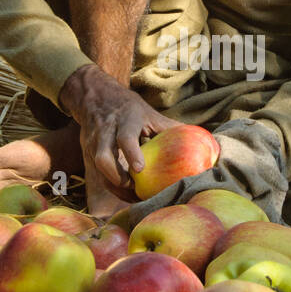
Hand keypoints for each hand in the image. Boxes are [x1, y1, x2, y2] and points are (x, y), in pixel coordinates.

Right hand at [58, 64, 178, 192]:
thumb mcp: (150, 114)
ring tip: (134, 194)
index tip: (140, 169)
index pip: (124, 137)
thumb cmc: (130, 109)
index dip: (131, 153)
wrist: (96, 97)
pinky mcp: (88, 153)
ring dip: (115, 186)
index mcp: (125, 120)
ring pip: (98, 170)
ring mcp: (93, 144)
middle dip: (118, 177)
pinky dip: (113, 187)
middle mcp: (105, 132)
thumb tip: (202, 142)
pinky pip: (98, 176)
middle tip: (135, 187)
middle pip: (103, 158)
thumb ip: (170, 128)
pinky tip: (127, 194)